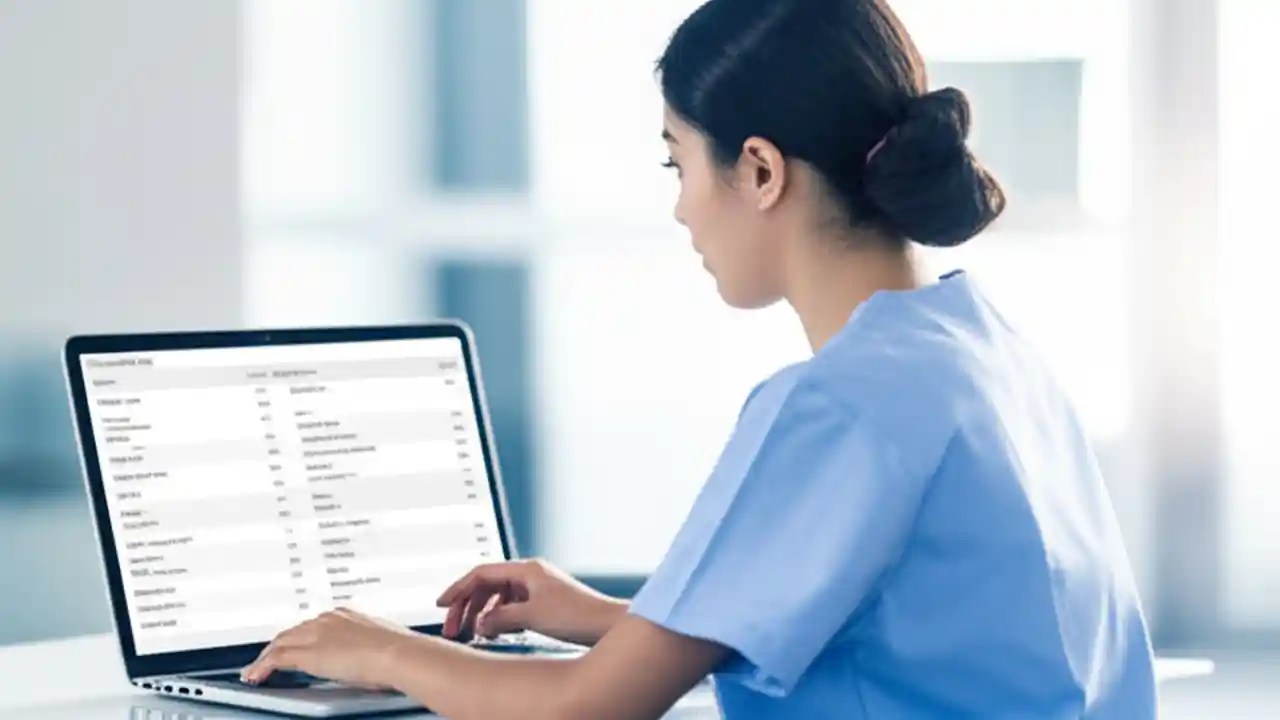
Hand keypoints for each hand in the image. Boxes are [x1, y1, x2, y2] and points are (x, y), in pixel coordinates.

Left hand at [241, 608, 418, 688]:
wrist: (396, 652)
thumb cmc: (398, 650)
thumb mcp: (380, 644)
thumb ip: (367, 648)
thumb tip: (371, 662)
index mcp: (345, 615)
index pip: (313, 625)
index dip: (300, 637)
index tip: (296, 645)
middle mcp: (327, 620)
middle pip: (292, 631)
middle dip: (279, 644)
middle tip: (268, 658)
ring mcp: (316, 634)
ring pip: (280, 642)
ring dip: (266, 656)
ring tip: (256, 669)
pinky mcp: (308, 652)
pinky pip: (276, 658)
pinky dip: (262, 667)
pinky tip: (254, 676)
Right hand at [437, 559, 627, 645]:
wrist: (607, 624)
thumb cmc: (577, 615)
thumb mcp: (531, 616)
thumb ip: (500, 618)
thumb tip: (480, 623)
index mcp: (526, 570)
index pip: (481, 573)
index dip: (458, 589)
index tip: (442, 605)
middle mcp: (530, 575)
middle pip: (487, 586)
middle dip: (468, 607)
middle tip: (454, 629)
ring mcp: (537, 588)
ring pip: (498, 598)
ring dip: (482, 615)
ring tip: (473, 635)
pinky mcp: (543, 603)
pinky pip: (511, 608)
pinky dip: (499, 620)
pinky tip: (494, 633)